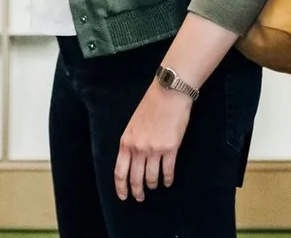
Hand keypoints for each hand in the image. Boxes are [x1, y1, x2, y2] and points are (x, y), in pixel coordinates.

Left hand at [114, 83, 191, 201]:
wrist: (169, 93)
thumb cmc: (151, 105)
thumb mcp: (133, 124)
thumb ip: (131, 142)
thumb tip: (132, 159)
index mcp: (126, 142)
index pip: (120, 171)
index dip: (121, 187)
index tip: (123, 196)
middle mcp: (138, 148)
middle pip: (135, 178)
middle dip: (137, 191)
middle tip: (139, 198)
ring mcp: (154, 150)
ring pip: (151, 177)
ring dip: (153, 185)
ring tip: (155, 187)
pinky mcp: (170, 149)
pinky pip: (168, 171)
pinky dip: (168, 179)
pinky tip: (168, 181)